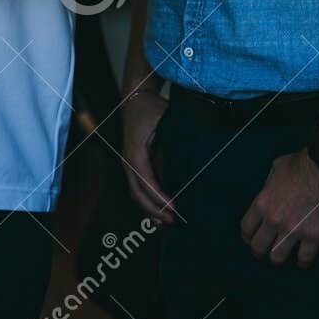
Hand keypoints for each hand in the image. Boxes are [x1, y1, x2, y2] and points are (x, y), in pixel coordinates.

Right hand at [120, 88, 175, 224]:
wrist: (135, 99)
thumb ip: (174, 143)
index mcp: (136, 153)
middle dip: (154, 210)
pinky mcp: (133, 164)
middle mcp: (128, 161)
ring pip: (135, 194)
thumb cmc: (151, 110)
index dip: (159, 198)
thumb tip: (190, 164)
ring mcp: (128, 164)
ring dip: (150, 209)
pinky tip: (160, 208)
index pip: (147, 182)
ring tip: (167, 220)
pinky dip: (147, 201)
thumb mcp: (165, 122)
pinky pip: (137, 187)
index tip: (174, 208)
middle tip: (173, 220)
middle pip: (137, 194)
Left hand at [240, 149, 318, 267]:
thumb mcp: (277, 168)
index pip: (246, 229)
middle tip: (265, 252)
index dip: (248, 236)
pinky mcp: (313, 235)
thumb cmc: (303, 162)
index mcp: (262, 203)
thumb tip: (270, 190)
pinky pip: (304, 258)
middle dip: (260, 251)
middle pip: (258, 247)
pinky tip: (302, 260)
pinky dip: (302, 261)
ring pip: (277, 257)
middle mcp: (274, 220)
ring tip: (283, 256)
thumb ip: (270, 184)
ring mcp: (293, 229)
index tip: (252, 238)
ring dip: (278, 258)